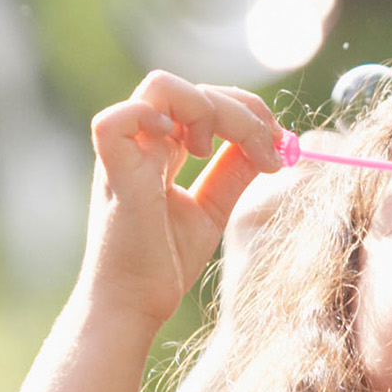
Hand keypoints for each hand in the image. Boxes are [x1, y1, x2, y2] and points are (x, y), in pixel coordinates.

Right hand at [78, 72, 285, 330]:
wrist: (135, 305)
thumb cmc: (164, 264)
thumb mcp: (213, 208)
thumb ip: (234, 171)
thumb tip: (270, 141)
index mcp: (159, 150)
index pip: (204, 101)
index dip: (247, 113)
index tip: (280, 145)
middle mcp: (140, 144)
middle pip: (189, 88)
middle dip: (240, 109)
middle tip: (270, 147)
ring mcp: (123, 154)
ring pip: (160, 87)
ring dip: (206, 108)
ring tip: (218, 152)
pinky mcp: (111, 173)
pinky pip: (117, 119)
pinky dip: (156, 119)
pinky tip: (188, 149)